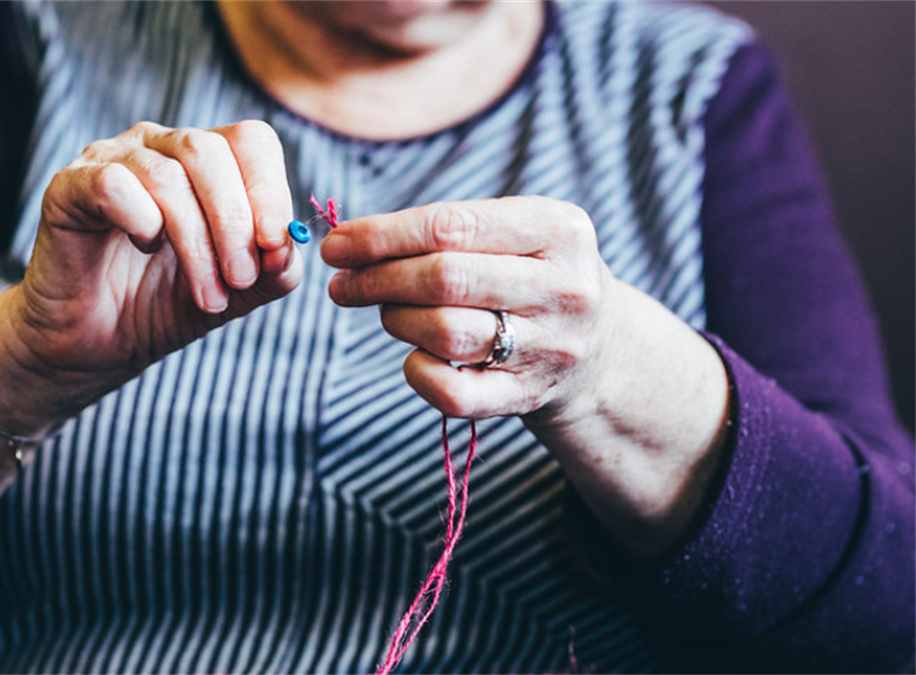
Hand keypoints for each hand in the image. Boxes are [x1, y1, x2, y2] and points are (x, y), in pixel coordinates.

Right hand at [0, 120, 302, 427]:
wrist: (93, 344)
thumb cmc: (162, 306)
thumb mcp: (236, 291)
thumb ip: (274, 268)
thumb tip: (288, 247)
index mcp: (204, 161)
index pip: (250, 141)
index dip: (270, 191)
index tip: (276, 248)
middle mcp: (158, 146)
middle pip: (210, 151)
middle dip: (235, 222)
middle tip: (240, 279)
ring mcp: (110, 159)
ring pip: (168, 176)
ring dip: (197, 244)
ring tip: (207, 296)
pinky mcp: (69, 186)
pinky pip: (114, 185)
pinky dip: (142, 222)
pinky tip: (146, 249)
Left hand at [321, 196, 610, 419]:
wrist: (601, 348)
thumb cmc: (532, 274)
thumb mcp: (518, 232)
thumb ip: (447, 229)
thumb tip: (349, 242)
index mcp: (558, 229)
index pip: (451, 225)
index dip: (382, 235)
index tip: (336, 244)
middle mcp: (563, 288)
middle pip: (444, 278)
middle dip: (376, 278)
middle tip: (342, 283)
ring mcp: (549, 347)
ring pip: (444, 332)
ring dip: (394, 319)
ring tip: (386, 311)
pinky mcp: (528, 396)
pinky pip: (453, 393)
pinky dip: (417, 373)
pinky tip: (413, 357)